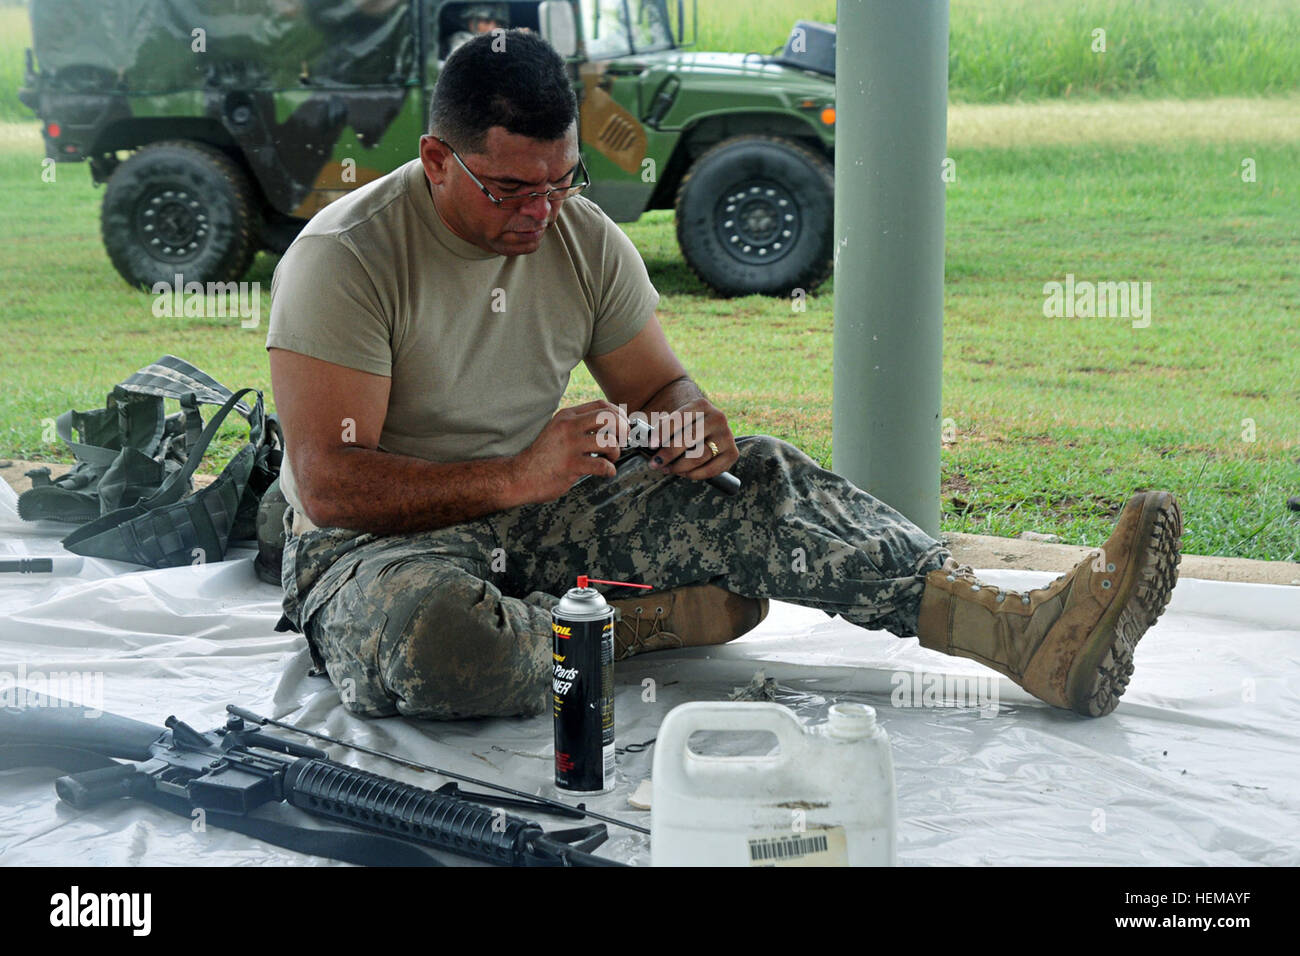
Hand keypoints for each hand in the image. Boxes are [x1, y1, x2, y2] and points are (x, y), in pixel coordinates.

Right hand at [511, 400, 627, 503]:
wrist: (520, 476)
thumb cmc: (543, 456)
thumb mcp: (558, 431)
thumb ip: (578, 425)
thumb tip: (608, 425)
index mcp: (567, 416)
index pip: (601, 405)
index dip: (619, 415)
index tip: (624, 426)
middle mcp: (569, 427)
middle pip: (608, 418)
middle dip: (623, 429)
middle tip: (623, 441)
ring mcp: (570, 446)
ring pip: (608, 442)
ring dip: (616, 452)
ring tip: (610, 459)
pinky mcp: (571, 465)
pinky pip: (602, 465)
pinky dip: (610, 470)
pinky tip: (606, 472)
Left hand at [644, 398, 738, 481]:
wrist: (708, 427)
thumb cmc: (685, 425)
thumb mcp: (675, 419)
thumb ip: (660, 426)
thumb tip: (640, 437)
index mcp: (701, 405)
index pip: (679, 419)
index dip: (663, 433)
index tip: (651, 446)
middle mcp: (717, 417)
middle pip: (688, 440)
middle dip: (668, 454)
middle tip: (654, 464)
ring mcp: (727, 435)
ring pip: (699, 456)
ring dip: (679, 467)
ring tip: (667, 469)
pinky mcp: (732, 452)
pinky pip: (712, 469)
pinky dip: (695, 474)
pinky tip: (684, 474)